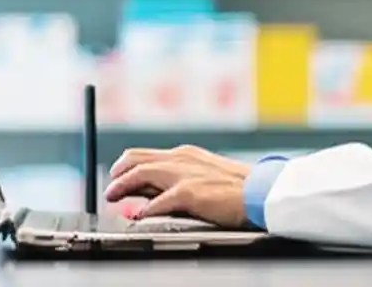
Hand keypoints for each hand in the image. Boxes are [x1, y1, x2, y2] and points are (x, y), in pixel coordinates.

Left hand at [104, 145, 251, 227]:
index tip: (117, 177)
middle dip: (118, 173)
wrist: (260, 192)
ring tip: (113, 197)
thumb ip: (178, 180)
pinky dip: (146, 209)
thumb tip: (152, 194)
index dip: (126, 166)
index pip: (146, 155)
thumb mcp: (203, 174)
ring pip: (142, 173)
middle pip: (137, 159)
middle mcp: (181, 159)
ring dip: (123, 186)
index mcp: (184, 154)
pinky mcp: (190, 193)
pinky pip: (159, 201)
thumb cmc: (236, 187)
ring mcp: (185, 175)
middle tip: (110, 189)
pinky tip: (140, 216)